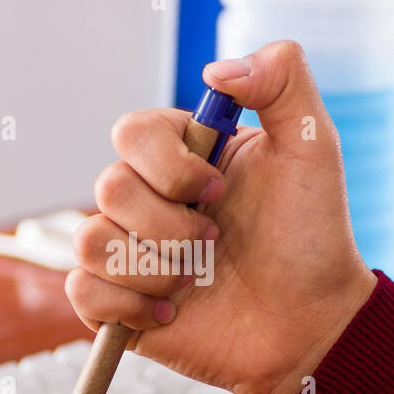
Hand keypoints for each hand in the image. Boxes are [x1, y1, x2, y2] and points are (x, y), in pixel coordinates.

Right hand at [67, 40, 375, 393]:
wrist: (311, 323)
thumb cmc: (311, 236)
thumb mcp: (311, 147)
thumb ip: (282, 80)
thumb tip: (216, 69)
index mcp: (183, 156)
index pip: (131, 132)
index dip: (169, 165)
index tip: (219, 189)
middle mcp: (150, 199)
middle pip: (108, 186)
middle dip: (169, 223)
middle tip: (216, 241)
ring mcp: (131, 251)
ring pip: (90, 241)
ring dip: (154, 267)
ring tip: (197, 281)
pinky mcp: (119, 304)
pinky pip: (82, 290)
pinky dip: (127, 304)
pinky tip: (171, 312)